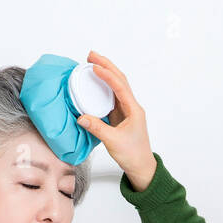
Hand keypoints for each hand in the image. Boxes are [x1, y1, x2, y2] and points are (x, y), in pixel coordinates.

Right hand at [76, 51, 156, 187]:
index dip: (107, 75)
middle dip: (106, 66)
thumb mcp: (113, 141)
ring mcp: (126, 110)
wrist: (141, 166)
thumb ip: (97, 128)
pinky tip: (94, 83)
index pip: (120, 86)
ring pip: (116, 86)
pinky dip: (103, 86)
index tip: (94, 66)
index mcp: (134, 110)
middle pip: (120, 80)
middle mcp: (131, 107)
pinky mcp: (120, 115)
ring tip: (91, 63)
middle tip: (91, 55)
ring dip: (105, 73)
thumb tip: (81, 117)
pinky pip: (112, 96)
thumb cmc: (133, 154)